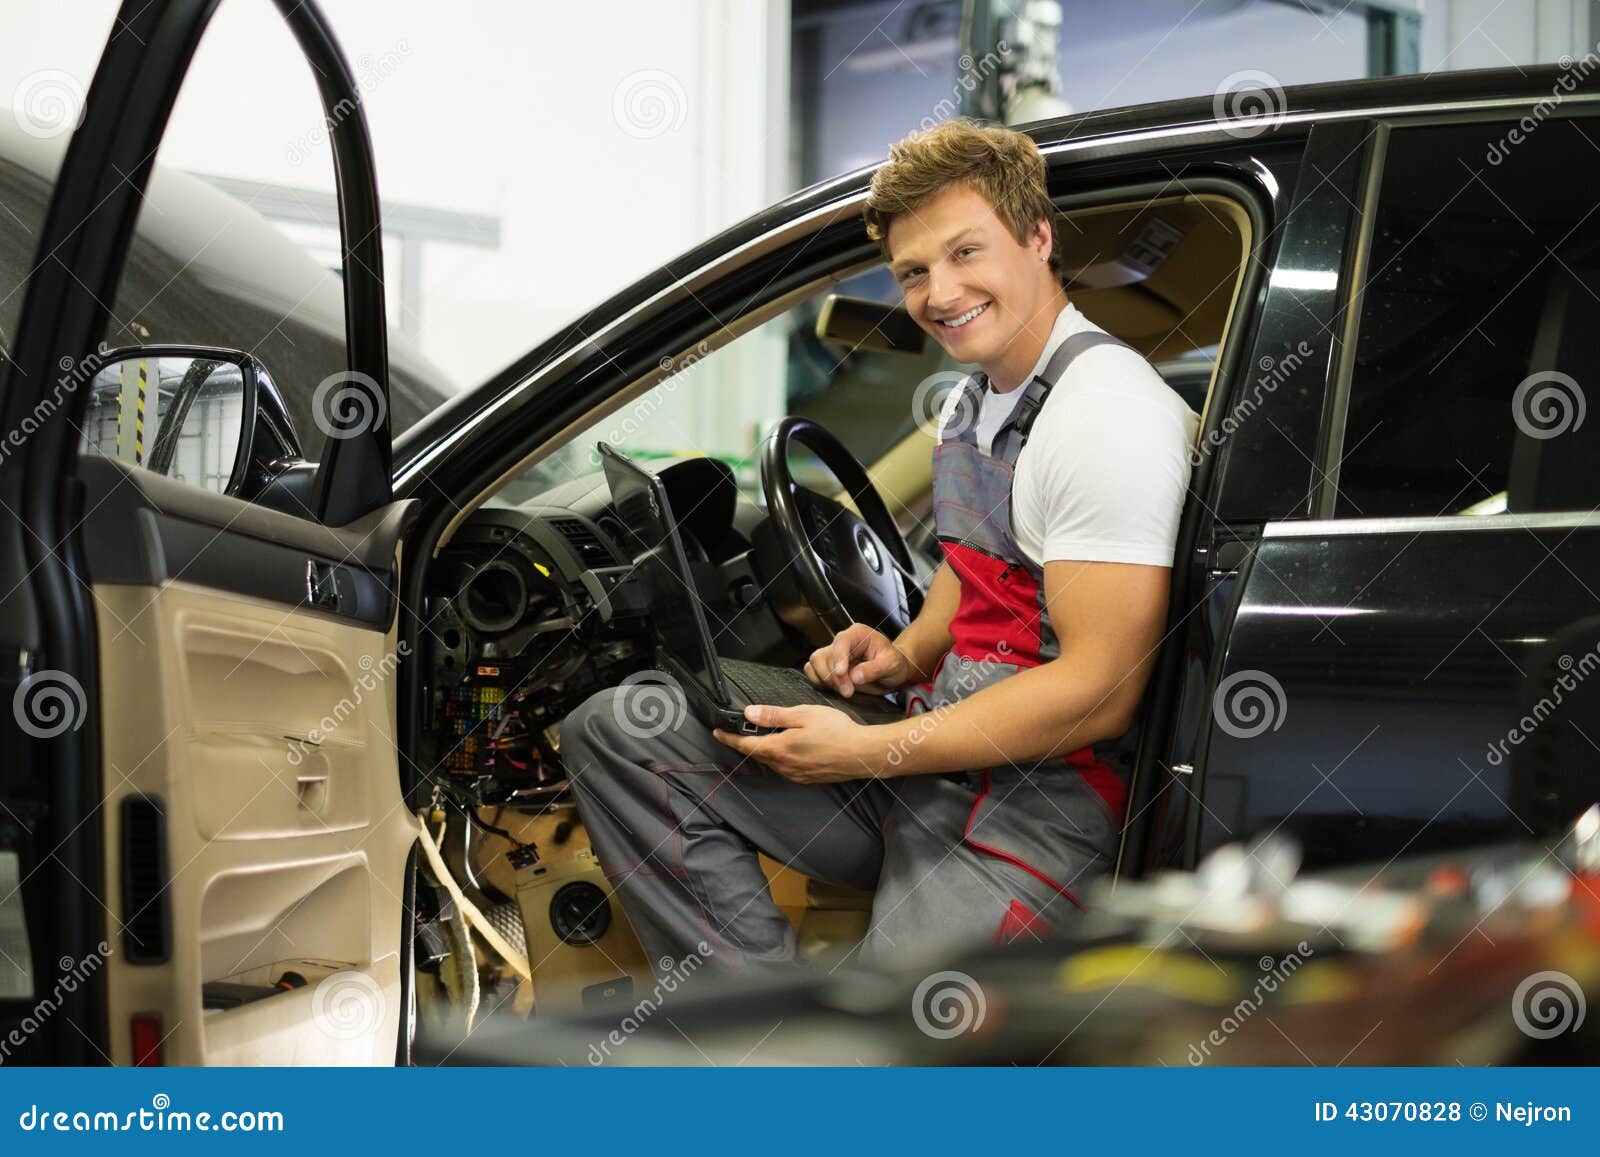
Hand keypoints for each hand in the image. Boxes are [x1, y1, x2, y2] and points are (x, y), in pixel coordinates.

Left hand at [713, 703, 889, 782]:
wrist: (862, 753)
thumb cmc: (836, 732)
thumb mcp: (802, 715)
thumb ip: (773, 716)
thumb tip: (749, 714)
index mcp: (780, 749)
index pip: (745, 745)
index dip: (728, 738)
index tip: (718, 732)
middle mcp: (784, 766)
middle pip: (757, 754)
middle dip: (747, 742)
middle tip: (742, 728)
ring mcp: (796, 775)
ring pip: (772, 761)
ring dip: (766, 750)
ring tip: (770, 735)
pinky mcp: (806, 778)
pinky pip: (786, 768)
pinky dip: (781, 756)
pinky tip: (792, 746)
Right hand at [802, 623, 911, 697]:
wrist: (893, 673)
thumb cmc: (894, 664)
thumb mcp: (891, 664)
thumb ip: (874, 669)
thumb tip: (855, 677)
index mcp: (858, 634)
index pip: (841, 641)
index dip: (838, 657)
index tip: (841, 673)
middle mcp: (843, 642)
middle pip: (826, 655)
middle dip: (835, 676)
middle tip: (848, 691)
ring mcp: (833, 654)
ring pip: (816, 663)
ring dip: (826, 680)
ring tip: (845, 690)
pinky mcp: (828, 667)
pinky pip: (813, 672)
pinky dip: (819, 682)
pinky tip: (835, 688)